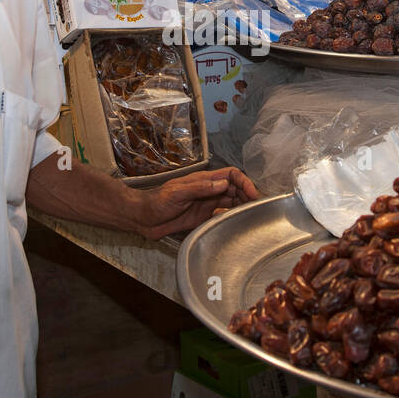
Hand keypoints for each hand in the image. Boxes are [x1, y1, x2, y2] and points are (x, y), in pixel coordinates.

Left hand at [130, 167, 258, 240]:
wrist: (143, 218)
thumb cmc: (157, 202)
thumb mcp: (178, 192)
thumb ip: (200, 187)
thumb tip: (223, 184)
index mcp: (204, 180)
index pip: (231, 175)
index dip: (244, 182)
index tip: (252, 194)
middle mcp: (208, 191)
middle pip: (235, 189)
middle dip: (247, 196)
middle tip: (255, 208)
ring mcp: (206, 204)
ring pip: (231, 203)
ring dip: (240, 207)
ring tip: (247, 216)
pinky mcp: (203, 218)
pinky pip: (222, 216)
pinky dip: (230, 218)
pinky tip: (230, 222)